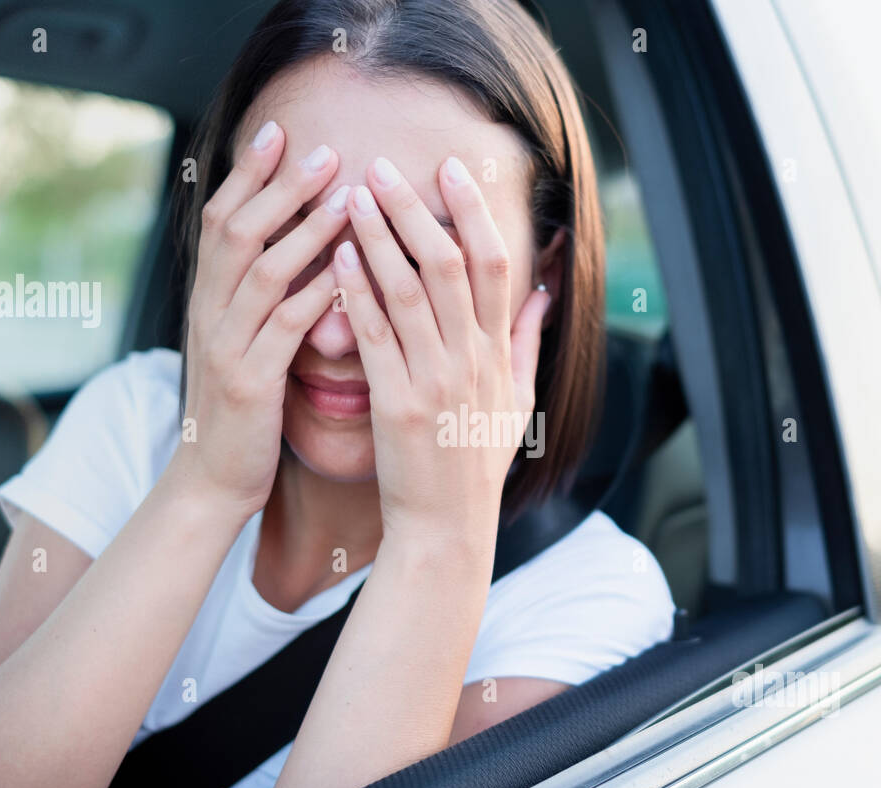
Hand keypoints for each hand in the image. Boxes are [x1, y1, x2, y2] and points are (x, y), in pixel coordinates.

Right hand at [171, 122, 349, 516]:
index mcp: (208, 299)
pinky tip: (350, 274)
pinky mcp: (249, 382)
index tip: (280, 132)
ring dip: (304, 231)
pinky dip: (316, 296)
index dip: (248, 175)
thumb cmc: (241, 409)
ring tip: (345, 198)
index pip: (221, 219)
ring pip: (261, 272)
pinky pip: (284, 328)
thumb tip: (293, 251)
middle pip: (237, 232)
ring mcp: (226, 346)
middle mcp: (209, 313)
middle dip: (279, 187)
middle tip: (322, 150)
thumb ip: (257, 299)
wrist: (211, 478)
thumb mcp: (241, 343)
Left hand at [331, 155, 551, 546]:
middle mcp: (471, 360)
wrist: (447, 527)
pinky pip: (375, 337)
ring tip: (351, 196)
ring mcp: (434, 381)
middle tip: (383, 167)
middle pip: (449, 265)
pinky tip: (338, 257)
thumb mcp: (518, 403)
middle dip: (415, 209)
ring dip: (379, 237)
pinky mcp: (395, 404)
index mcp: (499, 354)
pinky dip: (357, 292)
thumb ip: (528, 343)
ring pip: (408, 291)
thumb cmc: (478, 465)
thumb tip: (542, 291)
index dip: (474, 212)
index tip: (451, 169)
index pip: (495, 265)